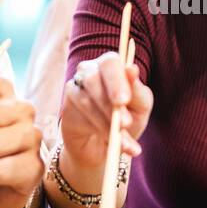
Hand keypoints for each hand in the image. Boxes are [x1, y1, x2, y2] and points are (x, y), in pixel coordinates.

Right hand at [59, 51, 152, 172]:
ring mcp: (74, 87)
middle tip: (124, 123)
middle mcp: (89, 71)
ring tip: (123, 140)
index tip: (124, 101)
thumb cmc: (126, 119)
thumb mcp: (140, 107)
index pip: (110, 62)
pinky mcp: (66, 106)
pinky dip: (98, 130)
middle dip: (108, 103)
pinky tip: (110, 140)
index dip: (117, 80)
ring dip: (107, 123)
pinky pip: (80, 117)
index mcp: (111, 66)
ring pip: (86, 101)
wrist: (105, 145)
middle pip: (92, 78)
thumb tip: (132, 69)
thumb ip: (138, 91)